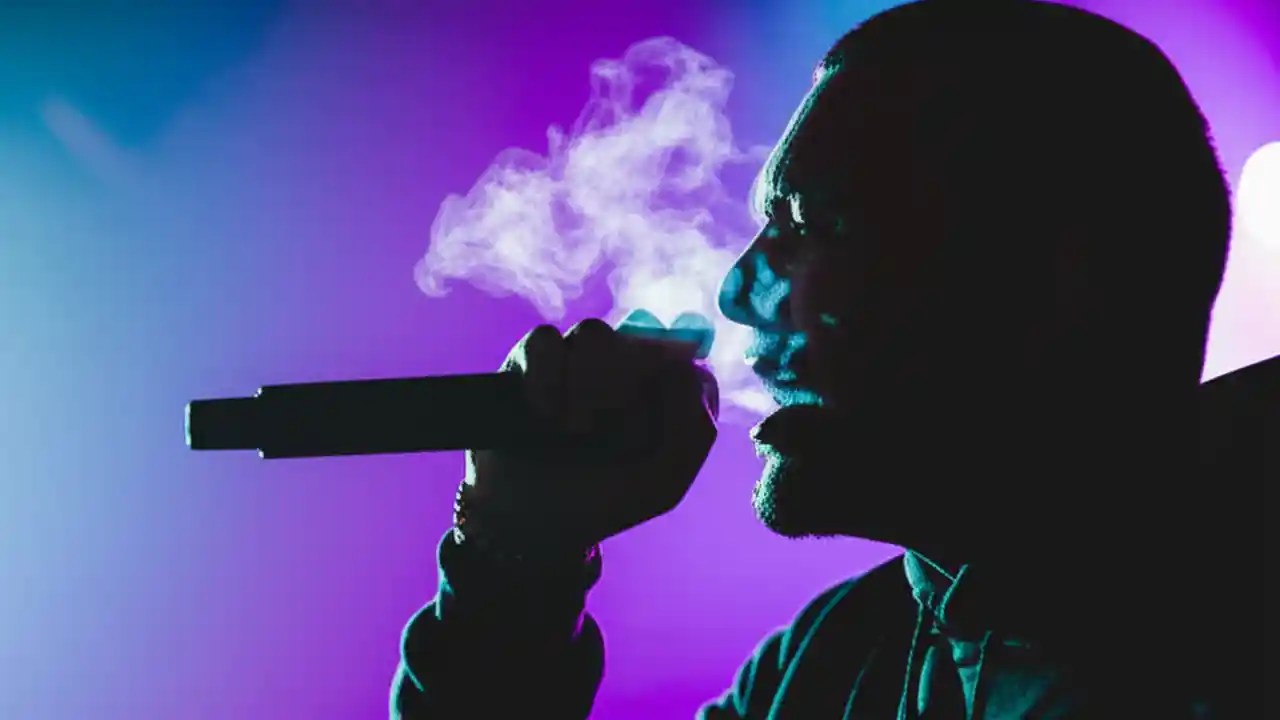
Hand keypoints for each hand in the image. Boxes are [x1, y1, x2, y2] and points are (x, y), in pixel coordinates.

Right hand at [457, 316, 718, 555]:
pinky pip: (545, 341)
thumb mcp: (663, 479)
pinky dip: (546, 381)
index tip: (652, 440)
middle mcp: (623, 362)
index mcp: (664, 387)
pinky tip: (544, 418)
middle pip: (639, 344)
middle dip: (626, 399)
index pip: (682, 360)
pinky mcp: (529, 361)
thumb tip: (683, 367)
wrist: (533, 523)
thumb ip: (694, 428)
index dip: (667, 399)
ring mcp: (576, 357)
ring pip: (594, 334)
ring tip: (574, 431)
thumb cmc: (603, 497)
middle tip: (609, 441)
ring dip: (588, 387)